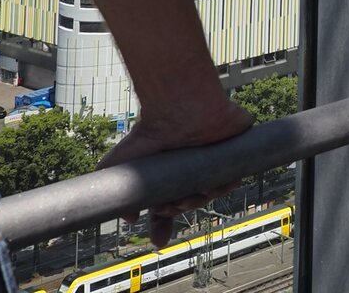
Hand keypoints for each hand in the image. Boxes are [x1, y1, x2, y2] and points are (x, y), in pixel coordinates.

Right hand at [100, 97, 251, 246]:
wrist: (177, 108)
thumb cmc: (151, 129)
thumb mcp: (120, 162)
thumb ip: (114, 188)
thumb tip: (128, 218)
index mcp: (169, 171)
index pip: (169, 203)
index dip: (164, 222)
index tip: (159, 240)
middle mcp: (191, 166)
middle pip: (190, 200)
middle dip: (178, 210)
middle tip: (167, 207)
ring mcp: (213, 157)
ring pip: (211, 192)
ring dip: (198, 201)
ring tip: (185, 198)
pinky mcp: (235, 148)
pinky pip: (234, 175)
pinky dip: (224, 186)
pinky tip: (210, 188)